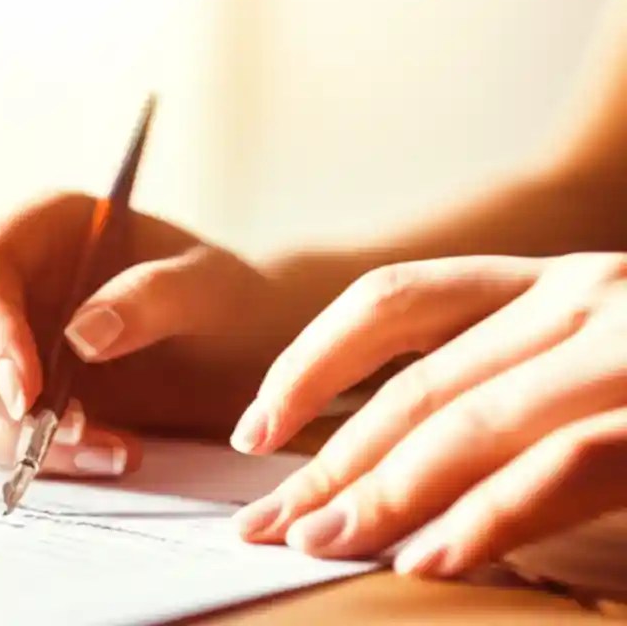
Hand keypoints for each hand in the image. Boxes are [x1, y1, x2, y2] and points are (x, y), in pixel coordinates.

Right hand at [0, 193, 294, 477]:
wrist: (248, 356)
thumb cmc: (231, 303)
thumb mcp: (215, 287)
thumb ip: (155, 296)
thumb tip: (80, 335)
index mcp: (46, 230)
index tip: (27, 389)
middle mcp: (14, 283)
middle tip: (46, 428)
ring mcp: (10, 344)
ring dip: (18, 434)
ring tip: (108, 449)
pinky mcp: (23, 399)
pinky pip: (1, 436)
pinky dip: (45, 458)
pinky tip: (113, 457)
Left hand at [230, 253, 626, 577]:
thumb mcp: (596, 360)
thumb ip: (511, 383)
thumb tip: (390, 468)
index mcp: (547, 284)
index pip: (391, 301)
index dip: (308, 363)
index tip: (252, 431)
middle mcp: (578, 298)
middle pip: (415, 385)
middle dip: (328, 464)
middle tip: (263, 524)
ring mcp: (626, 351)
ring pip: (466, 424)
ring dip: (380, 494)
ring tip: (317, 543)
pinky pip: (560, 468)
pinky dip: (486, 518)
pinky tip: (424, 557)